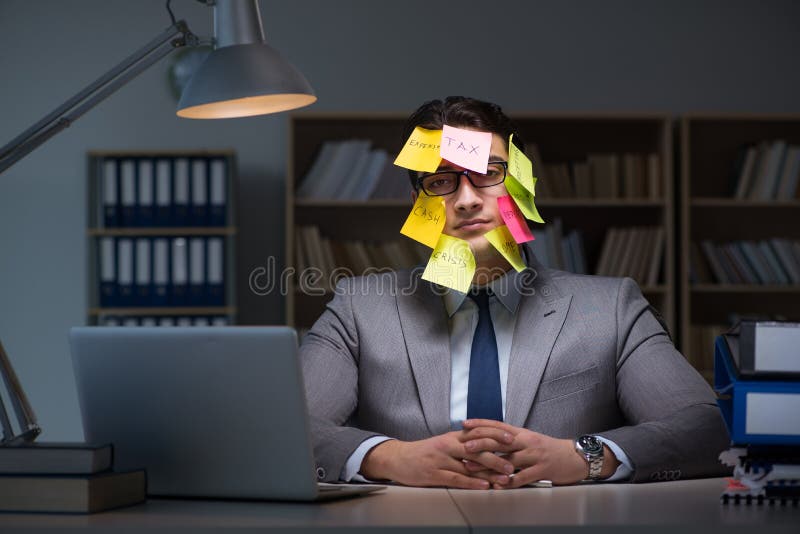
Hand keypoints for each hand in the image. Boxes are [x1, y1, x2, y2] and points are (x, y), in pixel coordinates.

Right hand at [359, 431, 515, 488]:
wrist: (398, 458)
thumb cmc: (424, 452)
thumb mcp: (444, 442)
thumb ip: (462, 443)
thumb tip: (486, 446)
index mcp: (452, 436)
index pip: (477, 432)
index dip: (495, 434)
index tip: (511, 438)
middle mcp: (448, 445)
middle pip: (477, 448)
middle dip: (497, 456)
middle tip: (513, 464)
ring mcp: (441, 459)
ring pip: (469, 465)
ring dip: (489, 473)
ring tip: (505, 478)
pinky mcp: (434, 473)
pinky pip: (457, 478)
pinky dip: (472, 483)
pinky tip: (484, 486)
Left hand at [460, 420, 618, 487]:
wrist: (575, 457)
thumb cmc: (548, 449)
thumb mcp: (529, 439)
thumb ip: (511, 439)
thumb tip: (489, 438)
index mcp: (522, 433)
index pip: (498, 425)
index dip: (481, 424)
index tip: (464, 424)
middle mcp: (527, 442)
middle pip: (500, 440)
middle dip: (480, 443)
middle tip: (464, 447)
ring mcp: (534, 456)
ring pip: (507, 460)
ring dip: (488, 465)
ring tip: (472, 468)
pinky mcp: (542, 470)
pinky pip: (522, 477)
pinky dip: (508, 482)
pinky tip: (497, 485)